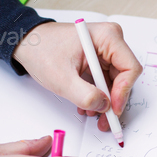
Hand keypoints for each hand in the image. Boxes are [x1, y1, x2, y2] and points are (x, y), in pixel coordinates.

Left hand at [13, 22, 141, 130]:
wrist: (27, 43)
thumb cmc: (41, 50)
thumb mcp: (62, 79)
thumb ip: (85, 96)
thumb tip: (104, 107)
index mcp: (107, 37)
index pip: (130, 68)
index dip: (123, 92)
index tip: (113, 109)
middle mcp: (110, 40)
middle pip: (125, 76)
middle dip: (114, 100)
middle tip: (106, 120)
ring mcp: (105, 49)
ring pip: (116, 81)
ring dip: (106, 100)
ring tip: (92, 113)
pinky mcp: (98, 57)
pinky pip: (106, 79)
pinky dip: (99, 94)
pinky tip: (88, 104)